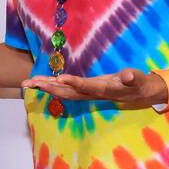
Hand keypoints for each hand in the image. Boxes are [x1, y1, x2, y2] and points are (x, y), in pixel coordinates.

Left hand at [21, 66, 168, 109]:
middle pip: (68, 92)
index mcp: (104, 90)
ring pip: (63, 91)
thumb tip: (127, 75)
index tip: (59, 78)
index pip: (86, 87)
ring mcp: (87, 92)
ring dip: (46, 87)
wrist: (140, 94)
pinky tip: (40, 81)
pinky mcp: (85, 89)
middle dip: (50, 87)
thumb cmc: (139, 84)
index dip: (74, 83)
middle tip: (32, 82)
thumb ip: (132, 77)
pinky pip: (65, 88)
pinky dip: (52, 84)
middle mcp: (92, 93)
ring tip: (28, 82)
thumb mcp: (139, 79)